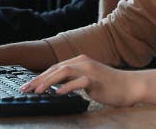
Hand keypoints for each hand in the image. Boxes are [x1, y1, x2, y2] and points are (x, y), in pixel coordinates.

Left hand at [20, 54, 142, 106]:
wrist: (130, 86)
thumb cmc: (109, 85)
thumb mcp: (87, 80)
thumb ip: (72, 80)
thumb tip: (54, 86)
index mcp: (80, 61)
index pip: (55, 67)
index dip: (40, 76)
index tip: (28, 86)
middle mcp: (83, 62)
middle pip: (56, 68)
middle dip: (39, 79)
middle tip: (26, 89)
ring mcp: (89, 69)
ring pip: (64, 72)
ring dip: (48, 81)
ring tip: (37, 91)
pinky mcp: (95, 79)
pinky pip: (78, 82)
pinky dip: (66, 87)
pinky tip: (58, 93)